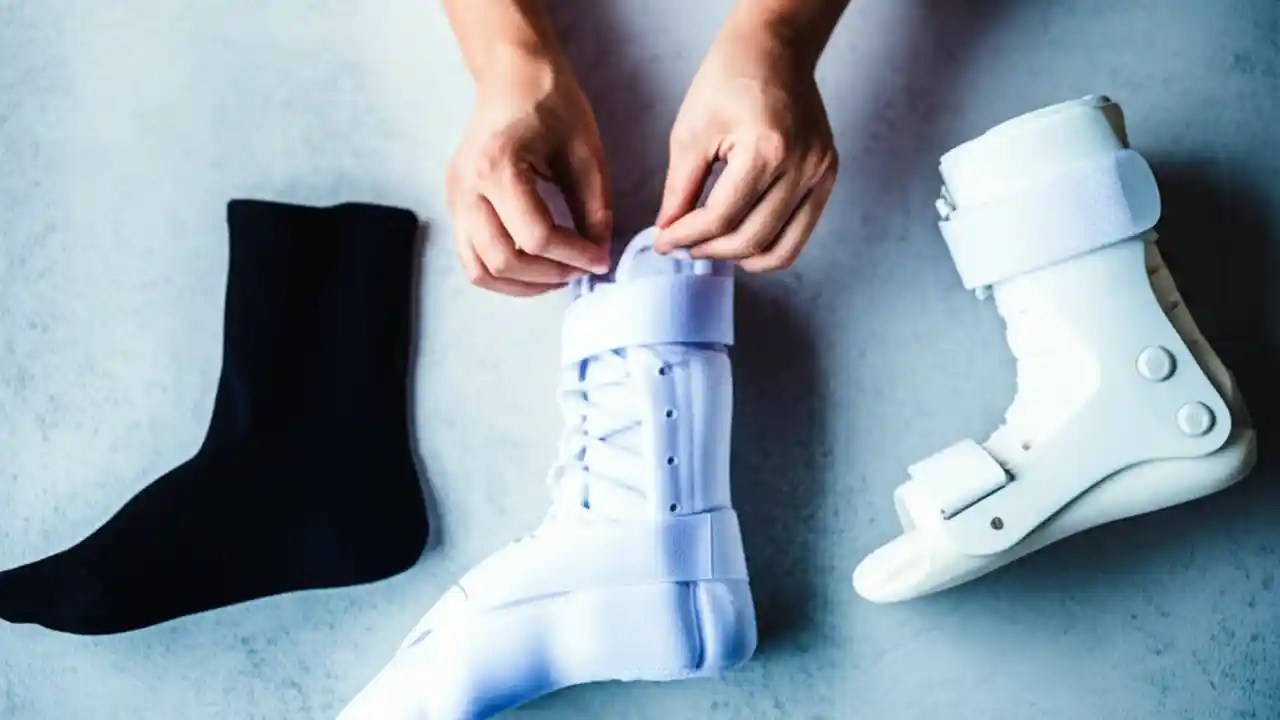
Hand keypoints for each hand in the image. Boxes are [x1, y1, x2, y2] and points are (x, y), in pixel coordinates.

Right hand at [447, 51, 611, 295]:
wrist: (512, 76)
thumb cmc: (551, 103)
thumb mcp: (586, 152)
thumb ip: (595, 208)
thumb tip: (598, 255)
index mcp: (496, 166)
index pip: (536, 236)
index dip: (575, 256)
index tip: (601, 259)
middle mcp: (465, 187)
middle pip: (503, 260)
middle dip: (550, 275)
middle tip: (582, 269)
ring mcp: (454, 198)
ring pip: (480, 270)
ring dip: (522, 285)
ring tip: (559, 274)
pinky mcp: (455, 205)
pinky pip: (473, 259)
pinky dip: (504, 275)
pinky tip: (536, 267)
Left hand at [656, 27, 837, 271]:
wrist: (775, 48)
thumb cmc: (730, 77)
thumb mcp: (691, 130)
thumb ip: (680, 188)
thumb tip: (668, 231)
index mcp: (768, 148)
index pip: (722, 217)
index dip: (686, 237)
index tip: (663, 241)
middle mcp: (803, 166)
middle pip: (751, 239)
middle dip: (708, 250)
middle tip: (681, 246)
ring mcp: (821, 173)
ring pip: (781, 249)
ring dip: (739, 257)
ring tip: (710, 247)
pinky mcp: (827, 176)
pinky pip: (799, 234)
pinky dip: (768, 246)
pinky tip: (739, 239)